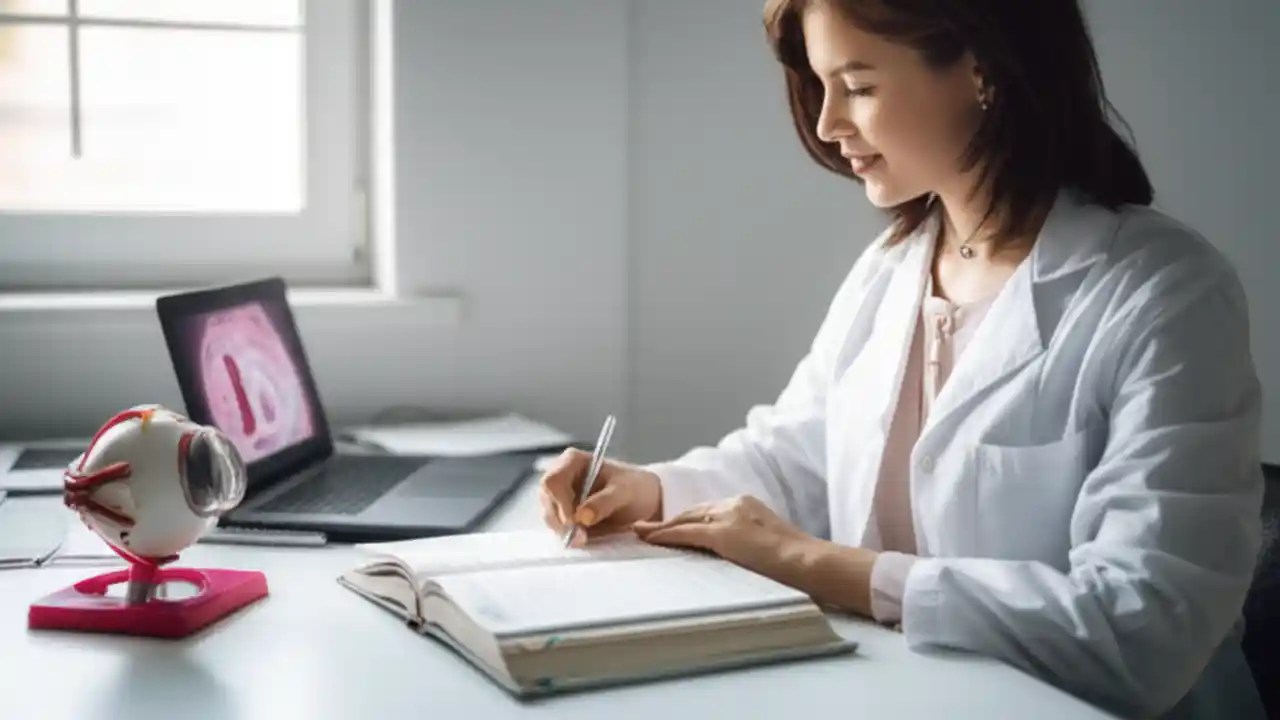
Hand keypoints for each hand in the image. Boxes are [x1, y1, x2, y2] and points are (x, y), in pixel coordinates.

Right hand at [538, 448, 662, 546]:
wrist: (643, 500)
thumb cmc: (635, 488)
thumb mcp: (625, 492)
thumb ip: (604, 502)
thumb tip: (583, 516)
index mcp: (573, 461)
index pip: (553, 481)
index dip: (559, 503)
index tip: (573, 522)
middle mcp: (562, 476)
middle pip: (547, 500)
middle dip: (561, 521)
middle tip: (580, 538)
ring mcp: (560, 496)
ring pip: (549, 516)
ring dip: (564, 531)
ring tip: (584, 538)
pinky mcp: (564, 513)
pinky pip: (557, 526)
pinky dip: (567, 535)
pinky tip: (582, 537)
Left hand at [632, 495, 811, 580]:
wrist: (810, 562)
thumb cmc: (798, 562)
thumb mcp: (770, 546)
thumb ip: (749, 544)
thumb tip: (739, 557)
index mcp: (748, 505)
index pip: (710, 510)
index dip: (689, 519)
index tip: (673, 526)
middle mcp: (736, 504)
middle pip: (694, 511)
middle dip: (670, 521)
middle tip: (646, 528)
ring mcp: (729, 516)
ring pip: (686, 520)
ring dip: (662, 528)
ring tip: (641, 534)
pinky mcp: (723, 533)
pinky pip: (686, 533)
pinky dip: (665, 535)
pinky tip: (651, 540)